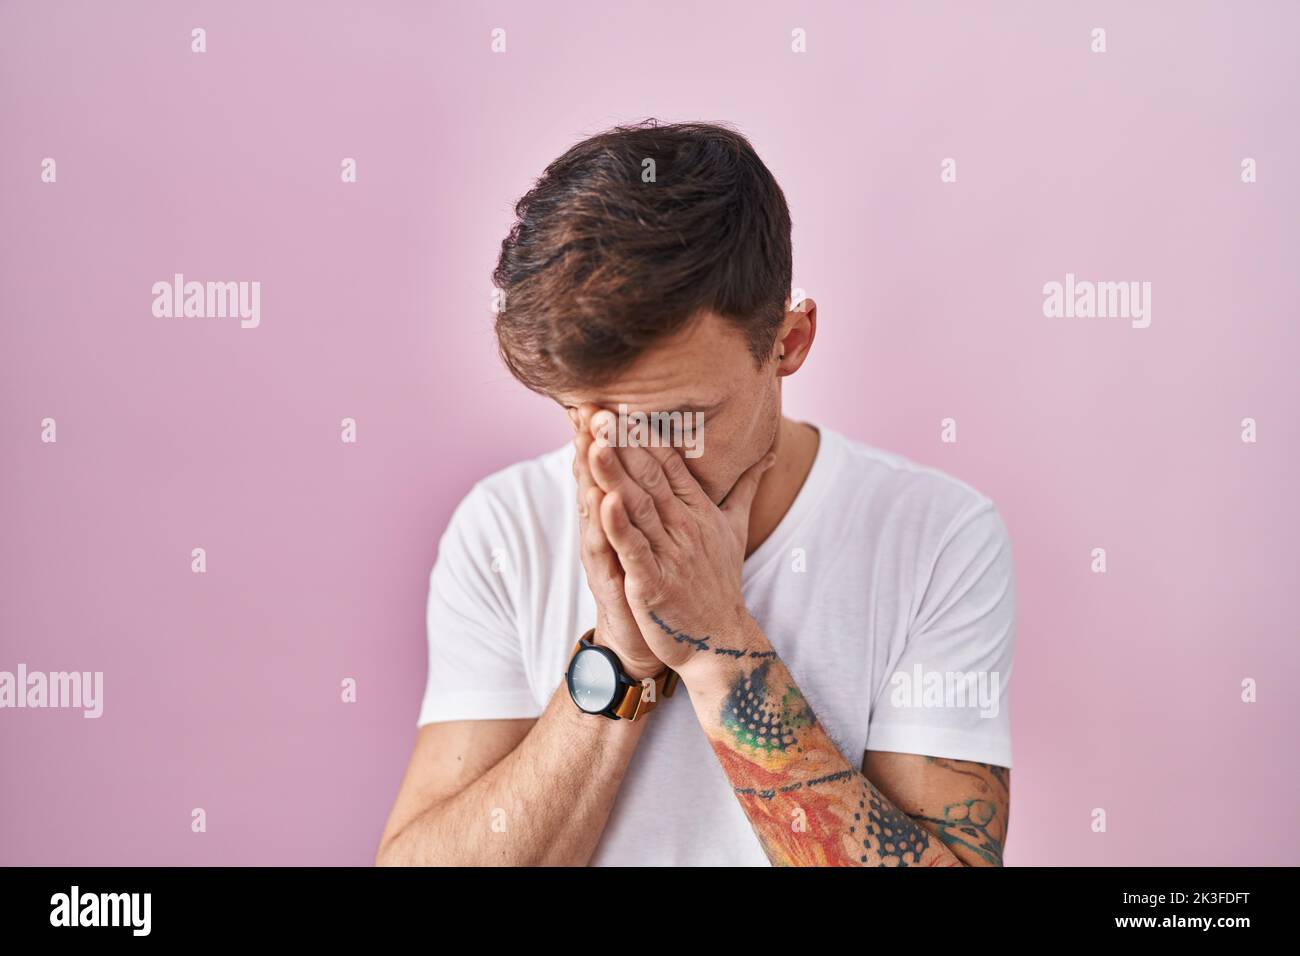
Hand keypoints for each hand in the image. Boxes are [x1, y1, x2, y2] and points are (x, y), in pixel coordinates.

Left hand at [585, 409, 775, 677]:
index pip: (667, 459)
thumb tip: (767, 451)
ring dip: (615, 472)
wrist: (719, 639)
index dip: (642, 429)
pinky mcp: (654, 583)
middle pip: (649, 475)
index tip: (620, 399)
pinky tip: (603, 501)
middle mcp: (684, 525)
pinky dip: (620, 526)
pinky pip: (635, 549)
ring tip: (594, 439)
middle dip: (622, 440)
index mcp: (697, 508)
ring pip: (638, 505)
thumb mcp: (736, 526)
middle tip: (598, 406)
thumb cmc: (719, 581)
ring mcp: (669, 553)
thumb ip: (745, 485)